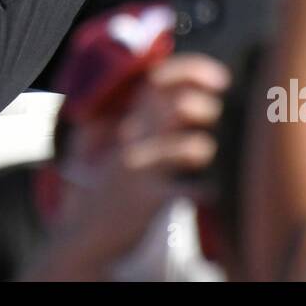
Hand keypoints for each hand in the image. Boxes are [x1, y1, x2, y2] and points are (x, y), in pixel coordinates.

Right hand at [25, 54, 228, 279]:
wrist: (85, 235)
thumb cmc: (117, 188)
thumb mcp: (129, 146)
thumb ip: (156, 120)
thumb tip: (195, 97)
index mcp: (130, 122)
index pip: (158, 80)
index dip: (191, 71)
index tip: (220, 78)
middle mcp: (132, 140)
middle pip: (169, 105)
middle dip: (201, 102)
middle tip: (216, 112)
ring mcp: (138, 170)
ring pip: (177, 147)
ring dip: (200, 147)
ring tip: (203, 153)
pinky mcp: (145, 200)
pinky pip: (185, 191)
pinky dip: (204, 191)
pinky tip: (208, 193)